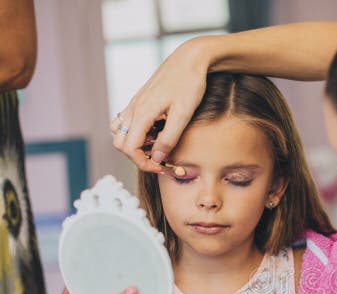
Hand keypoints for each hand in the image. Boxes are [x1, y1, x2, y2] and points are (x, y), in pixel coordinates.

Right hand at [111, 37, 210, 172]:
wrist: (190, 59)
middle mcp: (134, 108)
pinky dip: (137, 132)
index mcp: (142, 112)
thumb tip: (157, 158)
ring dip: (135, 144)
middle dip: (137, 156)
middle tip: (161, 159)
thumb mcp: (183, 114)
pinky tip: (157, 131)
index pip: (129, 148)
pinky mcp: (141, 100)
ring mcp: (135, 103)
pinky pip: (128, 121)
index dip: (143, 162)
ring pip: (120, 131)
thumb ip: (169, 138)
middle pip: (120, 142)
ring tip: (158, 144)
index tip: (162, 166)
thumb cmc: (190, 84)